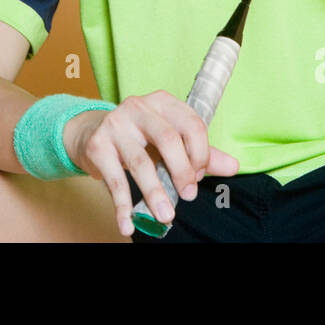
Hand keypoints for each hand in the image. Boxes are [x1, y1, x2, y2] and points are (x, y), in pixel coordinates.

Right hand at [63, 90, 238, 237]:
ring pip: (141, 162)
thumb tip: (233, 167)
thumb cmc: (138, 137)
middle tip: (188, 195)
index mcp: (162, 102)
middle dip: (182, 172)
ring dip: (155, 193)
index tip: (198, 176)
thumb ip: (200, 153)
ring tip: (165, 216)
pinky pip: (114, 180)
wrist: (90, 134)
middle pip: (168, 139)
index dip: (200, 153)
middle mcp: (138, 107)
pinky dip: (123, 206)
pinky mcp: (97, 146)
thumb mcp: (169, 140)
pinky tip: (128, 223)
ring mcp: (115, 125)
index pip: (191, 124)